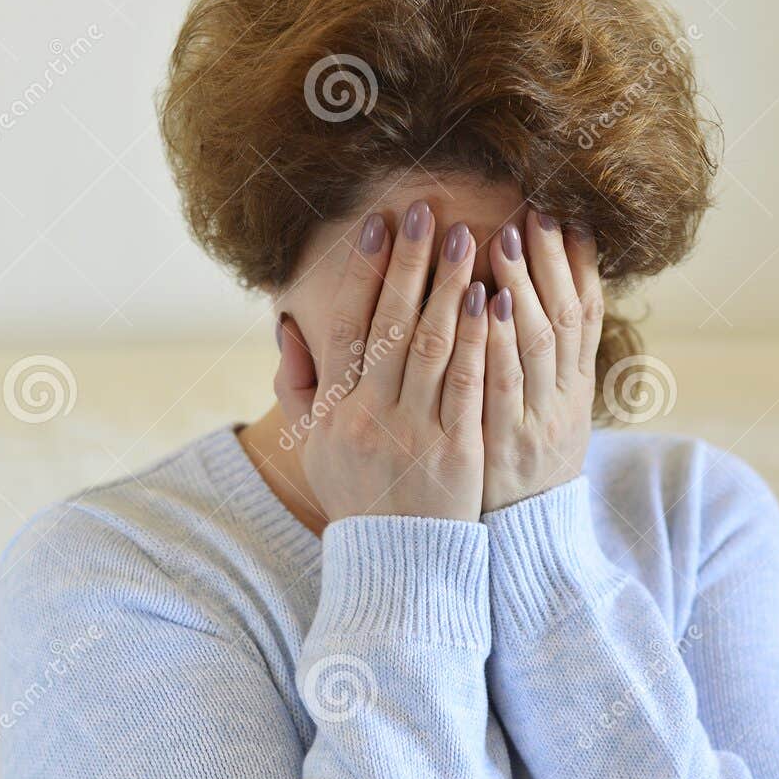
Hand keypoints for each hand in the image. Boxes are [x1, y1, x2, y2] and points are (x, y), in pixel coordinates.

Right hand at [275, 202, 487, 522]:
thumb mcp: (314, 446)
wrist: (397, 564)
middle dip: (412, 265)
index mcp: (338, 410)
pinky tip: (492, 302)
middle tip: (429, 214)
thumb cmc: (358, 496)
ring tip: (468, 242)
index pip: (349, 327)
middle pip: (393, 326)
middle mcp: (373, 416)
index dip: (366, 273)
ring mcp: (416, 433)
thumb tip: (286, 325)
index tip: (380, 226)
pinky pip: (469, 387)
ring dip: (450, 290)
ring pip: (434, 349)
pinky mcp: (458, 452)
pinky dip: (480, 341)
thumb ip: (300, 385)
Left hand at [482, 210, 602, 512]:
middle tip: (536, 211)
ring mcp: (538, 419)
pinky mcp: (507, 442)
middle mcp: (565, 398)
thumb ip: (544, 365)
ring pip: (539, 342)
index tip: (569, 217)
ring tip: (508, 236)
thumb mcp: (548, 418)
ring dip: (524, 285)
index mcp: (575, 387)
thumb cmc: (521, 471)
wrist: (521, 545)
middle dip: (551, 261)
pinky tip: (483, 302)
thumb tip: (528, 302)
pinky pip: (503, 383)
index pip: (585, 313)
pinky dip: (497, 340)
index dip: (579, 265)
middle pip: (565, 316)